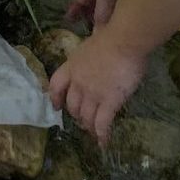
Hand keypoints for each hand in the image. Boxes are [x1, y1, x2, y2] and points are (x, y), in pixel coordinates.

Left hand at [47, 30, 149, 146]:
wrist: (124, 41)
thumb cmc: (112, 36)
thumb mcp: (93, 41)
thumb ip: (92, 51)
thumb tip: (98, 42)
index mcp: (72, 65)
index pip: (56, 85)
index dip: (55, 97)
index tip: (56, 106)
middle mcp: (78, 82)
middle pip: (72, 105)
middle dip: (77, 115)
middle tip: (84, 120)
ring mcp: (92, 94)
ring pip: (85, 117)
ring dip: (89, 127)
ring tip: (94, 133)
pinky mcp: (108, 102)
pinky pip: (102, 123)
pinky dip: (102, 134)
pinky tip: (103, 142)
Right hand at [66, 0, 133, 27]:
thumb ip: (102, 14)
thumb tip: (97, 35)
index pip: (79, 0)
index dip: (73, 10)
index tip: (67, 20)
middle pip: (92, 0)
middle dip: (89, 12)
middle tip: (89, 26)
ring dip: (104, 10)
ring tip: (107, 23)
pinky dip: (118, 6)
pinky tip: (126, 10)